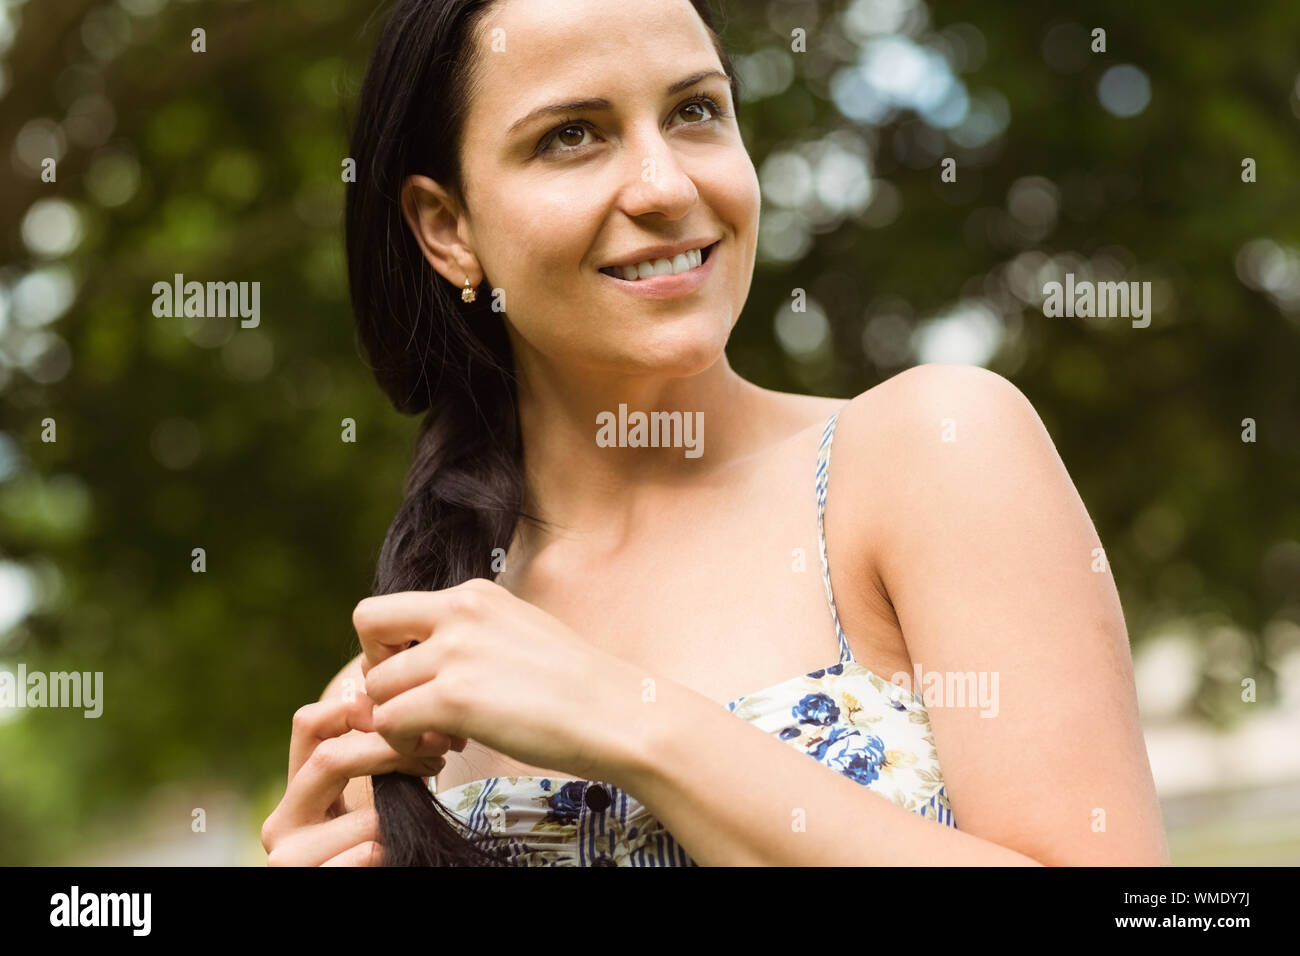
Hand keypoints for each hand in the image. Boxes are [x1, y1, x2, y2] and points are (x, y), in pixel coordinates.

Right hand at [259, 690, 460, 865]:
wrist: (380, 884)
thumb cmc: (387, 842)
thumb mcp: (384, 795)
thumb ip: (384, 759)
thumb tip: (419, 713)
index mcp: (297, 789)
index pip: (307, 723)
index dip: (352, 707)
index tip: (399, 711)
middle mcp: (282, 820)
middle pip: (329, 758)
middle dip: (389, 751)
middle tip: (437, 751)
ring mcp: (288, 856)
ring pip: (361, 818)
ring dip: (401, 813)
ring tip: (425, 811)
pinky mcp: (306, 880)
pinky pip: (363, 855)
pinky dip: (387, 851)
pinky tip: (395, 850)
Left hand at [355, 578, 648, 783]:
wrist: (617, 713)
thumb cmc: (576, 686)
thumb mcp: (519, 634)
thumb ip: (470, 638)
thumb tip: (423, 663)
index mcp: (475, 594)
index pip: (390, 608)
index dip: (389, 647)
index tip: (420, 679)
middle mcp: (459, 612)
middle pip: (368, 628)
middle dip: (378, 672)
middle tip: (413, 705)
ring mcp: (454, 653)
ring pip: (376, 685)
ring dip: (395, 719)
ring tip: (440, 738)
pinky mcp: (453, 698)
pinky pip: (389, 722)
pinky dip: (404, 745)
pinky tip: (444, 752)